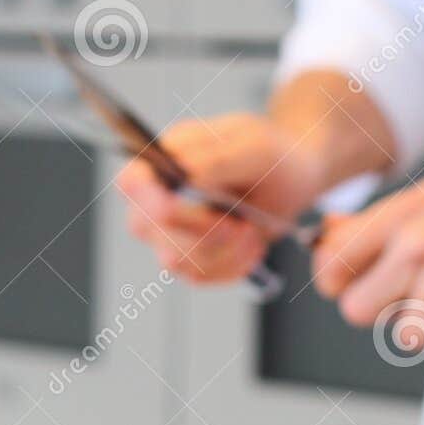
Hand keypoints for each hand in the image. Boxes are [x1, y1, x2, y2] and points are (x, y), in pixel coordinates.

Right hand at [116, 113, 325, 282]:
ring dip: (223, 251)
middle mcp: (157, 199)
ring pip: (177, 259)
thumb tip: (184, 175)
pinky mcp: (191, 259)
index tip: (173, 208)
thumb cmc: (268, 156)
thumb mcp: (253, 147)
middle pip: (148, 228)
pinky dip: (232, 266)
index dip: (145, 198)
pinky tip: (252, 247)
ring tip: (252, 232)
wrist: (291, 180)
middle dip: (200, 231)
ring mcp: (170, 233)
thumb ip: (217, 158)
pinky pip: (199, 276)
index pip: (132, 183)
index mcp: (163, 160)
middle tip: (240, 225)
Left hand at [312, 172, 423, 352]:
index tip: (347, 279)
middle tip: (411, 289)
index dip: (335, 277)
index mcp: (408, 215)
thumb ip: (376, 220)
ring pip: (395, 331)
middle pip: (354, 308)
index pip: (333, 262)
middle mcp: (419, 252)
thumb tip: (322, 237)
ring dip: (418, 320)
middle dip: (377, 305)